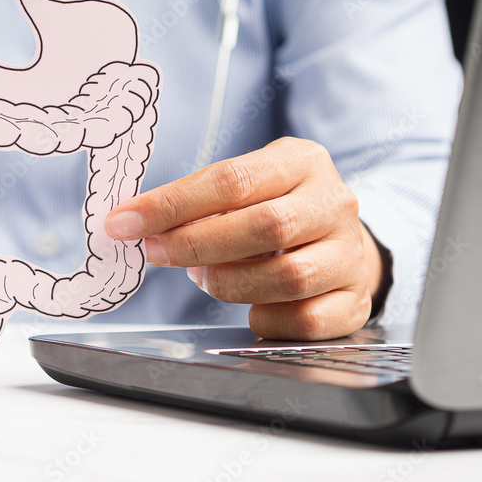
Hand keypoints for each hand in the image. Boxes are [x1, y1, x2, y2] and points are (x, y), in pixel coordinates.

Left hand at [104, 137, 385, 339]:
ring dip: (230, 283)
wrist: (341, 239)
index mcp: (303, 162)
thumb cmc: (278, 207)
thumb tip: (135, 222)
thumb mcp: (249, 185)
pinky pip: (308, 320)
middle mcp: (334, 204)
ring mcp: (350, 254)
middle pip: (265, 226)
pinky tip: (250, 308)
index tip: (126, 222)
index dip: (173, 204)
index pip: (233, 179)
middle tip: (157, 253)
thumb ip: (203, 199)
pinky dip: (268, 319)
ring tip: (204, 277)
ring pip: (288, 277)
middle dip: (197, 244)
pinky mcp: (355, 301)